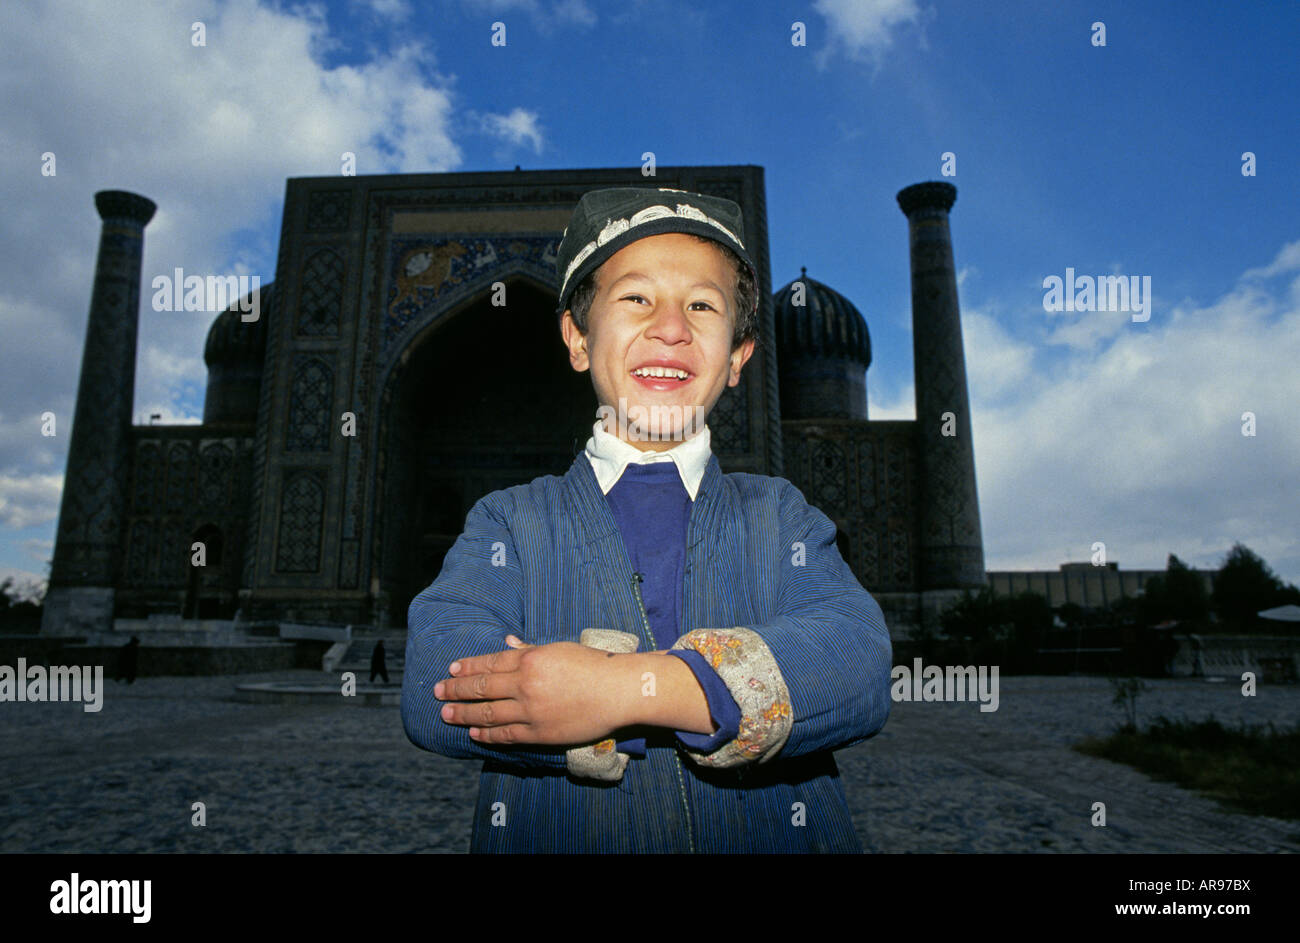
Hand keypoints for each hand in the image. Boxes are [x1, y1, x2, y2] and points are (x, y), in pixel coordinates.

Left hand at [433, 636, 637, 745]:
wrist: (619, 691)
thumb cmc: (593, 665)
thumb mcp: (558, 649)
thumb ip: (529, 649)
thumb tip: (505, 644)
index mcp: (530, 659)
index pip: (488, 663)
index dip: (466, 668)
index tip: (451, 670)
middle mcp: (525, 684)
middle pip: (481, 688)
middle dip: (456, 690)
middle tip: (438, 692)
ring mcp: (531, 711)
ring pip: (488, 713)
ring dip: (464, 714)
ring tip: (446, 714)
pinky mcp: (540, 733)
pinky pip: (507, 734)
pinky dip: (487, 734)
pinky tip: (474, 734)